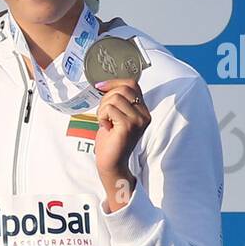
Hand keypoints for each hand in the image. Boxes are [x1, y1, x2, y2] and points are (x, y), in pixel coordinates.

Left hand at [93, 78, 150, 211]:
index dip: (114, 82)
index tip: (99, 86)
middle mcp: (144, 114)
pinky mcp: (128, 126)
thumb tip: (103, 84)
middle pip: (122, 89)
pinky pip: (110, 109)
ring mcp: (138, 120)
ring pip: (114, 98)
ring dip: (103, 109)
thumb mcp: (115, 116)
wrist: (111, 162)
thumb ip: (116, 101)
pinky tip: (106, 127)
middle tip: (104, 115)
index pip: (132, 84)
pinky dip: (102, 117)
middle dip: (106, 99)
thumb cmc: (110, 140)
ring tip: (105, 122)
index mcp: (143, 110)